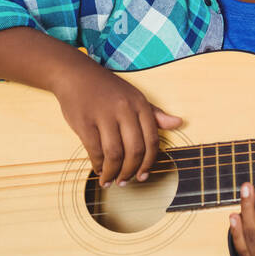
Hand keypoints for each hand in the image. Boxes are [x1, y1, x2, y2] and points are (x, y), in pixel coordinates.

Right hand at [51, 58, 181, 187]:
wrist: (75, 74)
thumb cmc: (107, 88)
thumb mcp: (134, 96)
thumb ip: (155, 114)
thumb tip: (179, 123)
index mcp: (139, 104)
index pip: (152, 140)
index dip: (149, 163)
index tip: (143, 176)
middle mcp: (124, 109)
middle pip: (134, 150)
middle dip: (131, 172)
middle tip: (125, 181)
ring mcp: (103, 115)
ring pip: (114, 154)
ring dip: (113, 172)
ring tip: (110, 180)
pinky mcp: (84, 122)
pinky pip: (94, 150)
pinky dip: (98, 165)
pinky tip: (98, 169)